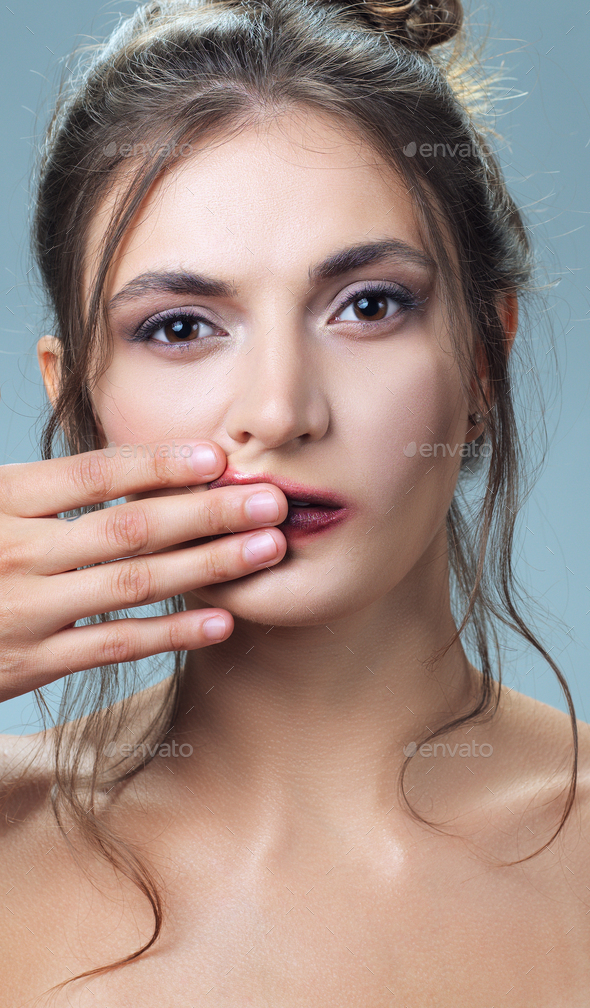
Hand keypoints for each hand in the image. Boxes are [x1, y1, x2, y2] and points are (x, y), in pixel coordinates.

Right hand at [0, 442, 287, 702]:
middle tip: (270, 499)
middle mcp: (15, 550)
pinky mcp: (33, 661)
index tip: (217, 455)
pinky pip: (114, 643)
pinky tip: (222, 621)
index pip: (92, 472)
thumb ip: (47, 486)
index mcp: (1, 498)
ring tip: (265, 550)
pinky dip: (171, 633)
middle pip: (128, 525)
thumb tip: (133, 463)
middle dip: (207, 511)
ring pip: (131, 583)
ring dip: (206, 565)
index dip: (159, 462)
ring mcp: (25, 609)